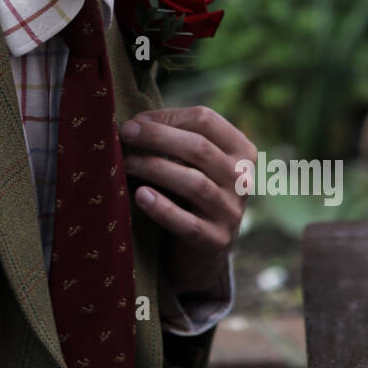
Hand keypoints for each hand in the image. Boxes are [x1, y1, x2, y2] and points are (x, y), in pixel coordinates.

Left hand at [120, 105, 255, 295]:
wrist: (200, 250)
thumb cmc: (186, 192)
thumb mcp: (190, 162)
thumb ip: (173, 139)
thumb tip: (134, 123)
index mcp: (240, 150)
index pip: (205, 120)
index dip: (167, 117)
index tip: (136, 121)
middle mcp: (242, 179)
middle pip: (199, 148)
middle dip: (157, 137)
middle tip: (125, 134)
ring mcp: (232, 212)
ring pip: (194, 183)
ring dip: (154, 168)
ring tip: (125, 163)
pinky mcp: (216, 241)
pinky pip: (188, 223)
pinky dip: (162, 208)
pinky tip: (140, 196)